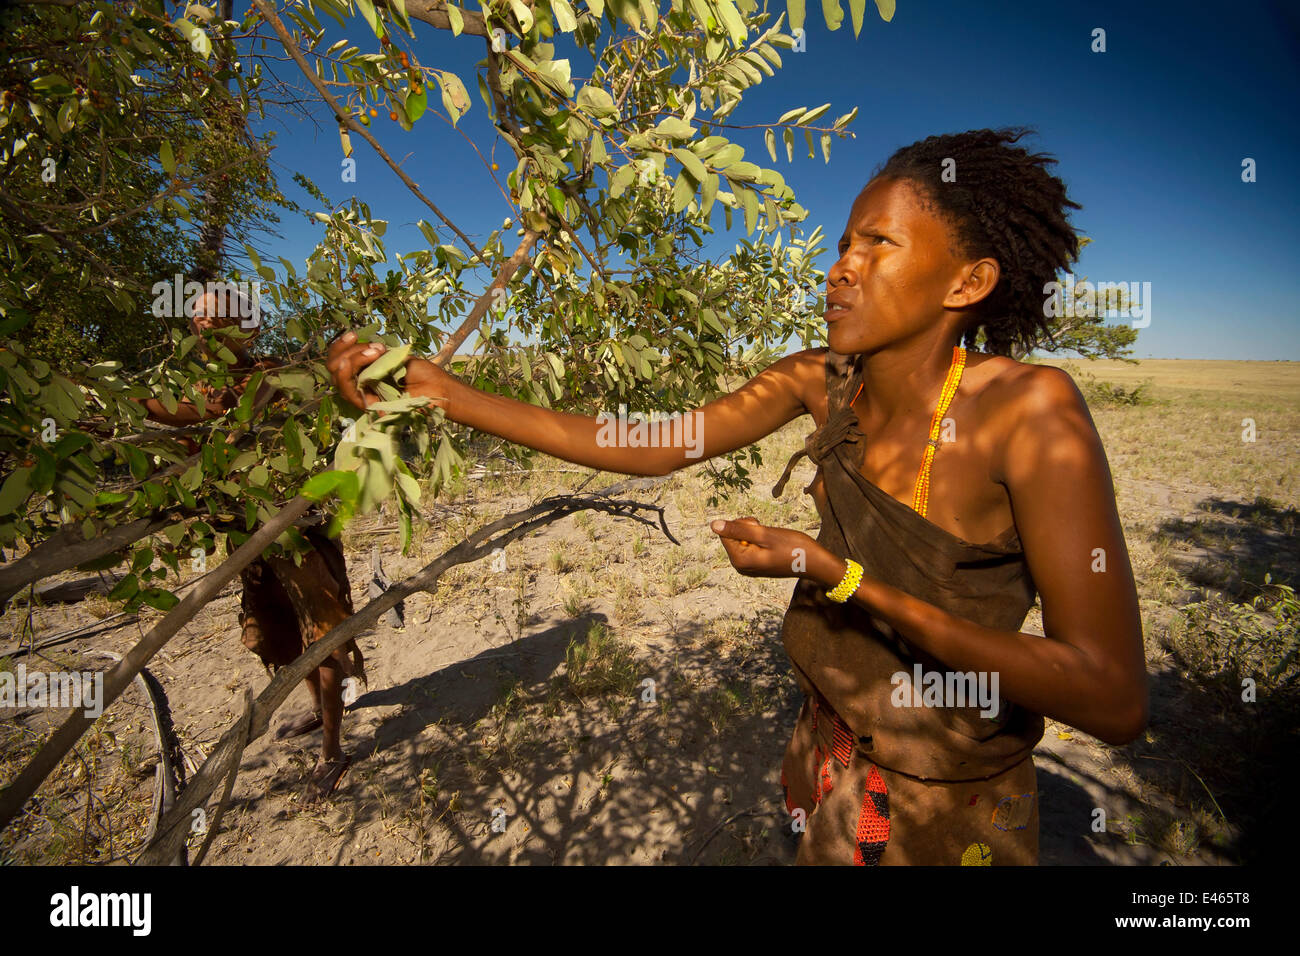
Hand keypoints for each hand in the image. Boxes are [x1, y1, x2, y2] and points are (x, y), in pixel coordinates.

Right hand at [326, 331, 454, 413]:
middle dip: (343, 351)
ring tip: (371, 352)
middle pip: (335, 368)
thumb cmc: (424, 374)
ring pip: (339, 379)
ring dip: (350, 360)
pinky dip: (348, 374)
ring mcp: (365, 396)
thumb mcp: (396, 357)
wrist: (440, 390)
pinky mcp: (369, 406)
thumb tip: (362, 348)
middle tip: (362, 341)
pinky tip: (354, 362)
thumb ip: (377, 354)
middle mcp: (362, 383)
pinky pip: (349, 392)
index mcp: (368, 370)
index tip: (353, 334)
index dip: (341, 346)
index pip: (342, 358)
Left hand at [709, 517, 833, 581]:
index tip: (759, 527)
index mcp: (740, 560)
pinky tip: (774, 545)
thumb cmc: (793, 547)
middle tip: (767, 533)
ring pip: (742, 539)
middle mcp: (741, 566)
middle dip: (748, 528)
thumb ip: (738, 529)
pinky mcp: (756, 565)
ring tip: (773, 539)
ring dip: (755, 533)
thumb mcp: (765, 534)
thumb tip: (713, 525)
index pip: (725, 532)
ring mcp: (749, 567)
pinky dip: (760, 540)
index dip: (742, 524)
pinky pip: (750, 546)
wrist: (815, 562)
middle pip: (732, 536)